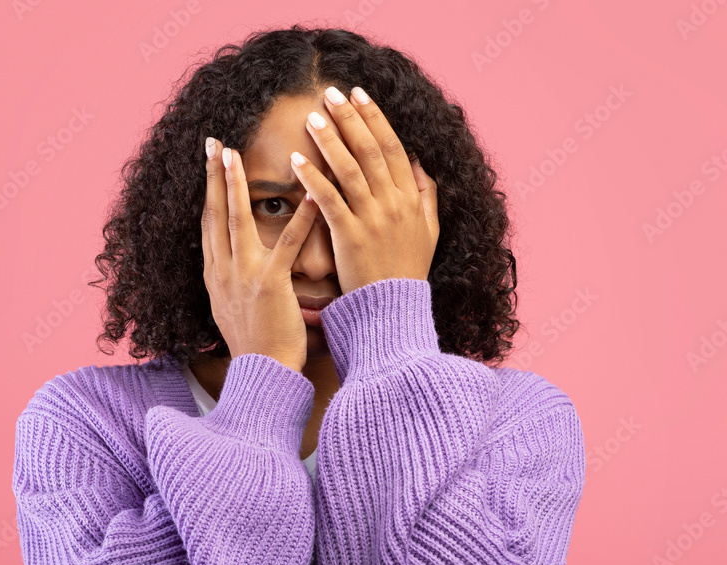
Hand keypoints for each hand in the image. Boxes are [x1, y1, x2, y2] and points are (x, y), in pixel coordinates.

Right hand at [200, 137, 320, 372]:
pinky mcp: (270, 284)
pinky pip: (287, 244)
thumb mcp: (232, 309)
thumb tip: (232, 263)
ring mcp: (243, 276)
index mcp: (214, 275)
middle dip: (212, 176)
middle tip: (213, 142)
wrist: (262, 375)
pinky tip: (311, 193)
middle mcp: (223, 271)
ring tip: (236, 154)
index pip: (206, 224)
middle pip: (213, 214)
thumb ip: (232, 280)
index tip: (207, 164)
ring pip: (237, 220)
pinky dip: (300, 217)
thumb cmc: (256, 346)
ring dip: (235, 184)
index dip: (206, 191)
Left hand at [290, 86, 438, 295]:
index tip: (359, 94)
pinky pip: (329, 200)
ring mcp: (372, 219)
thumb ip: (425, 194)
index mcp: (410, 198)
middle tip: (330, 93)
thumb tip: (418, 164)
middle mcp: (393, 203)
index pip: (391, 147)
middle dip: (350, 118)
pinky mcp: (350, 237)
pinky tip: (297, 161)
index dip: (374, 117)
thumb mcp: (428, 231)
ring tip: (312, 118)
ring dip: (329, 140)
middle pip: (370, 150)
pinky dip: (314, 178)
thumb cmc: (406, 271)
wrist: (393, 309)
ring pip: (350, 170)